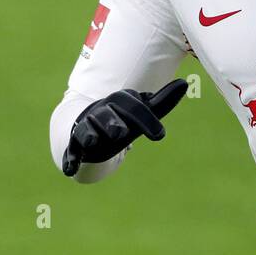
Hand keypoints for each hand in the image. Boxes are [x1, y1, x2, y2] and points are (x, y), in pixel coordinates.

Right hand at [61, 79, 188, 176]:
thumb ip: (162, 102)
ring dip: (90, 135)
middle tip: (121, 134)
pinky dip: (71, 160)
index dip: (146, 119)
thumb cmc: (123, 119)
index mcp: (119, 102)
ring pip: (86, 129)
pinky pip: (72, 151)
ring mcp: (87, 128)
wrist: (90, 125)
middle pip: (107, 114)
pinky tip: (71, 170)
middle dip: (113, 122)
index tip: (160, 136)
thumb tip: (185, 83)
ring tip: (93, 143)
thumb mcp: (141, 112)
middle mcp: (101, 112)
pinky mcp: (75, 144)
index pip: (133, 105)